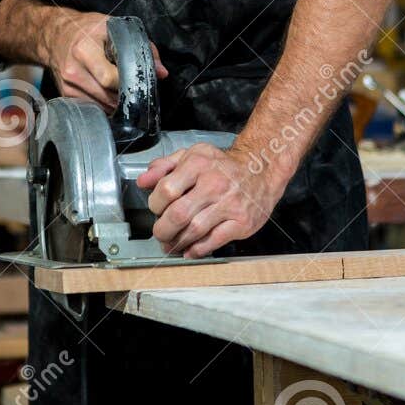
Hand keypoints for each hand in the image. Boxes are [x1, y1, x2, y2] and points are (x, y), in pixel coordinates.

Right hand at [39, 10, 166, 110]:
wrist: (55, 35)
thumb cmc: (87, 29)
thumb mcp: (114, 27)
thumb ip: (142, 47)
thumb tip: (161, 72)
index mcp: (83, 50)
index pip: (110, 79)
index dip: (128, 82)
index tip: (137, 79)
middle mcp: (72, 70)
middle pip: (107, 96)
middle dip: (126, 95)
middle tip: (136, 88)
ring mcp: (67, 85)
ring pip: (101, 105)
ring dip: (117, 102)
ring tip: (124, 90)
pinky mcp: (66, 95)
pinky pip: (92, 106)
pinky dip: (105, 104)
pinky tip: (110, 94)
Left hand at [135, 142, 284, 257]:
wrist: (261, 169)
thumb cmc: (222, 165)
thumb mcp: (193, 155)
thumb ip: (164, 166)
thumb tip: (143, 181)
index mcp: (198, 164)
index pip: (165, 190)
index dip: (155, 205)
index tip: (156, 210)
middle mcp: (213, 183)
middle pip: (177, 214)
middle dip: (162, 230)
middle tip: (160, 234)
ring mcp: (229, 204)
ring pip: (194, 231)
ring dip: (177, 242)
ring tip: (172, 244)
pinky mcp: (241, 222)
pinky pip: (214, 241)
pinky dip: (198, 250)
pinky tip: (190, 250)